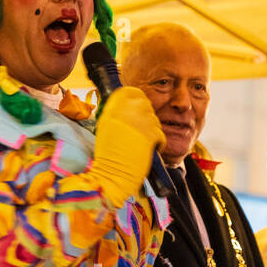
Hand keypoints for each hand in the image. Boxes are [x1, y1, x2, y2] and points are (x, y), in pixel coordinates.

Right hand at [88, 87, 165, 209]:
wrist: (111, 175)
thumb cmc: (107, 156)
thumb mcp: (106, 128)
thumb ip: (117, 114)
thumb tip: (129, 109)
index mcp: (112, 109)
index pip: (131, 91)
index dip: (136, 99)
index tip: (136, 107)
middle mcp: (126, 112)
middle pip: (145, 104)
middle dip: (146, 116)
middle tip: (140, 130)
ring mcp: (139, 123)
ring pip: (154, 119)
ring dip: (151, 130)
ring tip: (141, 143)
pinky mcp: (150, 135)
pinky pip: (160, 133)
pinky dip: (158, 142)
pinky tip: (149, 149)